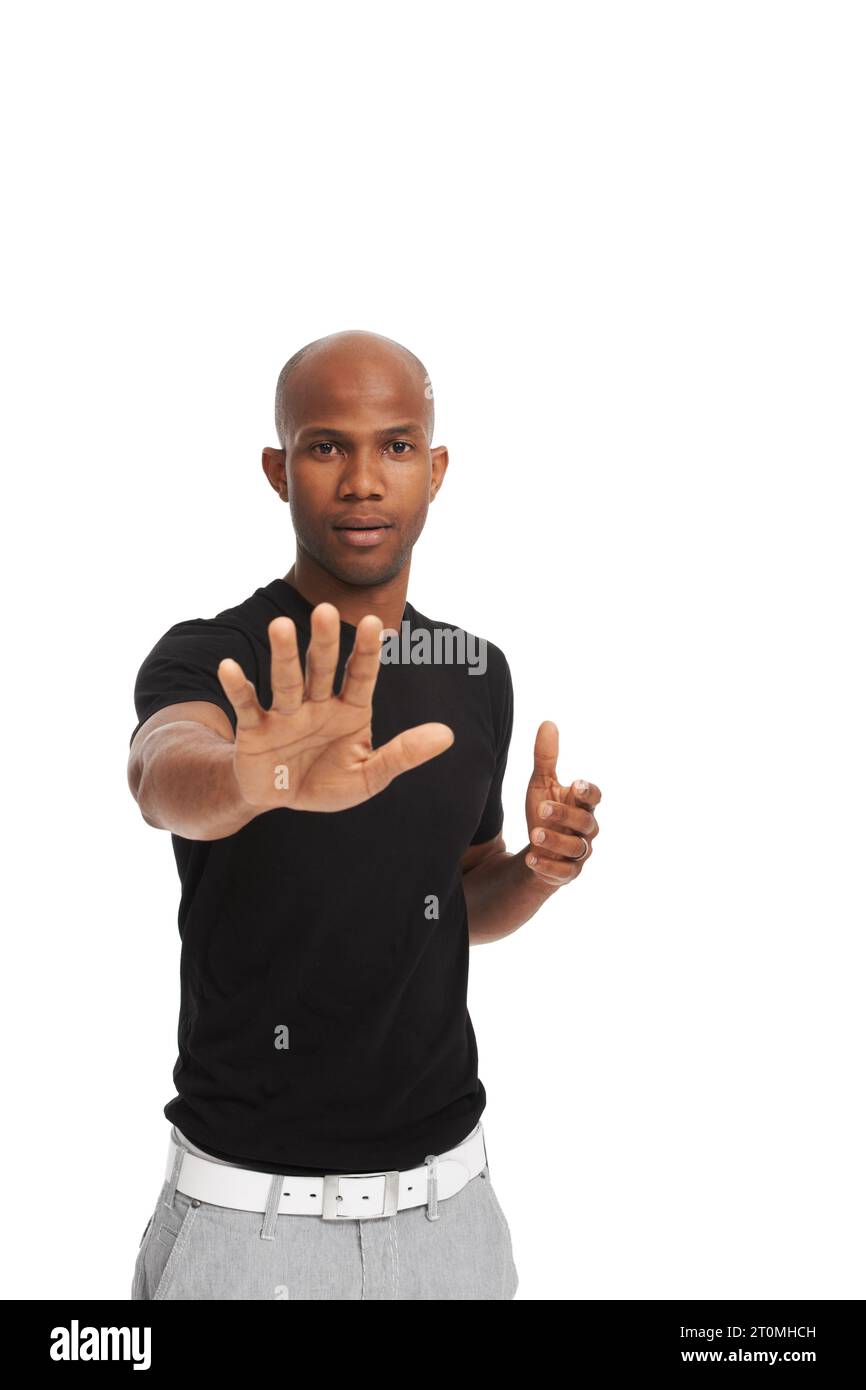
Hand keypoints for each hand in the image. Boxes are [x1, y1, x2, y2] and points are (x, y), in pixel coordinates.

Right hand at [216, 603, 453, 812]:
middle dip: (325, 642)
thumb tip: (448, 735)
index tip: (377, 623)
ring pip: (286, 681)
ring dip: (284, 655)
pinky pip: (247, 706)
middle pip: (322, 669)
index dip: (368, 651)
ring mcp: (285, 714)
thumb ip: (404, 754)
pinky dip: (238, 688)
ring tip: (282, 625)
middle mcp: (317, 703)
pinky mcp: (255, 730)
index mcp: (350, 709)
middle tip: (327, 610)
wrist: (280, 798)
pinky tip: (230, 667)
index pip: (361, 675)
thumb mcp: (369, 776)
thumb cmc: (327, 781)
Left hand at [524, 720, 600, 886]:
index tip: (577, 785)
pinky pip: (563, 872)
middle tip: (542, 808)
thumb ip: (545, 758)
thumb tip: (547, 723)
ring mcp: (579, 853)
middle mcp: (586, 829)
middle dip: (565, 815)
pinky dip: (548, 866)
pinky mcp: (568, 873)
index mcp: (583, 805)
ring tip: (535, 834)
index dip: (588, 792)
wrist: (538, 850)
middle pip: (585, 822)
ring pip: (576, 849)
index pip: (595, 797)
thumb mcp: (541, 784)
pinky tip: (532, 858)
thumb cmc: (546, 812)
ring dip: (555, 841)